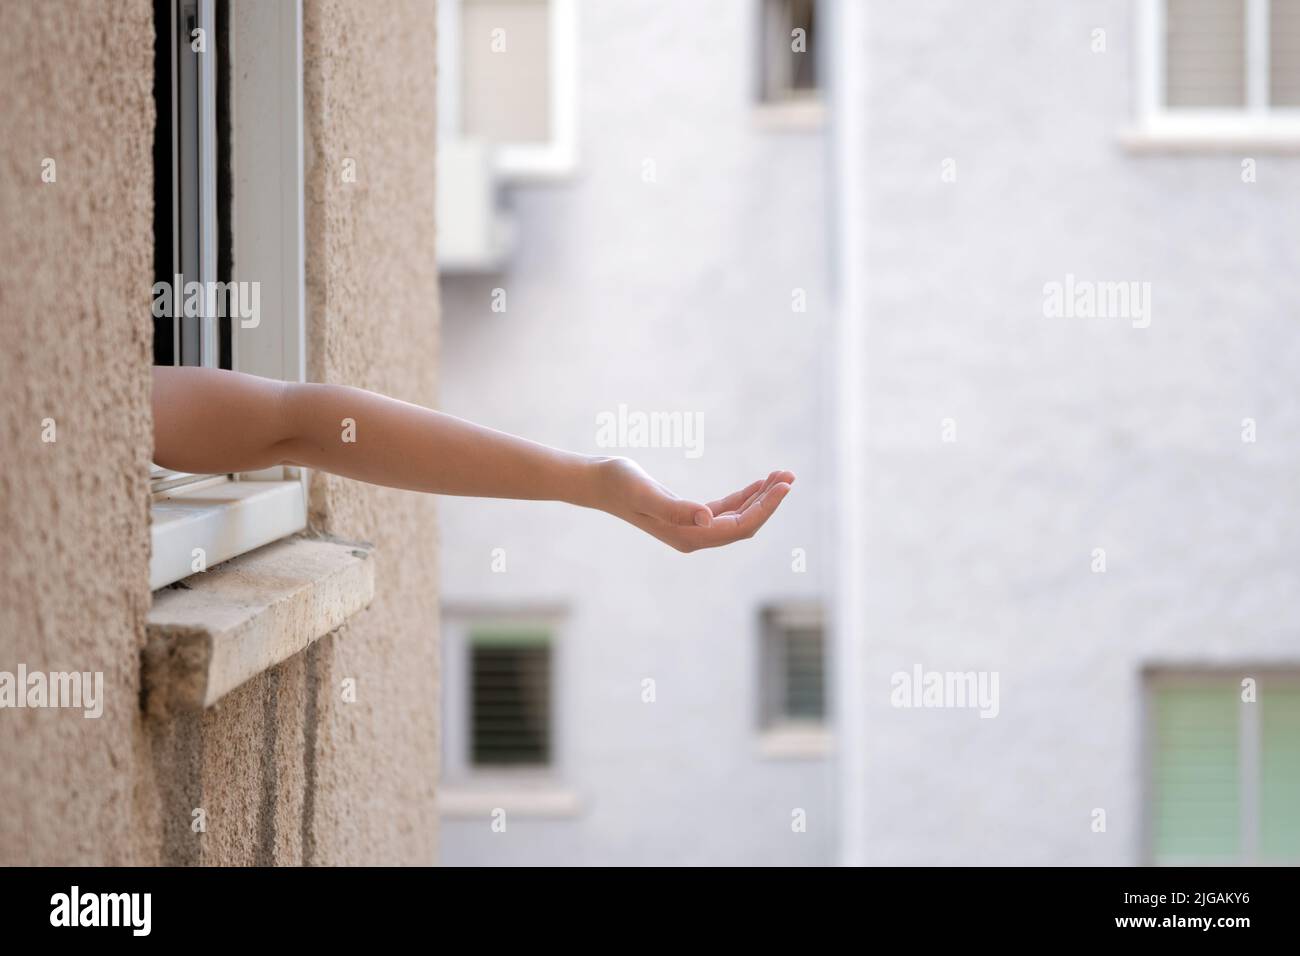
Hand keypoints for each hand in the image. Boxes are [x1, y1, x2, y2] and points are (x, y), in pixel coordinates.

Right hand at [590, 457, 794, 552]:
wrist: (599, 483)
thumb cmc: (619, 484)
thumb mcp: (645, 493)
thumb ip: (674, 508)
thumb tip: (707, 517)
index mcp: (689, 535)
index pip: (739, 527)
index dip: (765, 508)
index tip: (784, 485)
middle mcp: (695, 536)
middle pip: (745, 525)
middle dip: (770, 502)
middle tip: (790, 475)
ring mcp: (693, 528)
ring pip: (740, 517)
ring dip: (762, 498)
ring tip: (782, 475)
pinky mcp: (690, 516)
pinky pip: (728, 511)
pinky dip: (746, 497)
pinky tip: (760, 483)